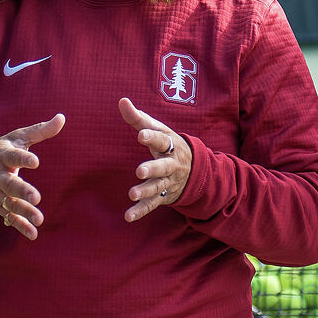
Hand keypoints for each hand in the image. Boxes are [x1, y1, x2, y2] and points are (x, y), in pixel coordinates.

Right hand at [0, 114, 64, 240]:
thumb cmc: (3, 150)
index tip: (35, 162)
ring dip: (24, 211)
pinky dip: (20, 226)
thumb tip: (62, 117)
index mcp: (4, 156)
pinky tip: (33, 234)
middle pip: (9, 184)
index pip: (14, 157)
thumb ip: (40, 130)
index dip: (23, 159)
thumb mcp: (18, 137)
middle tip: (36, 197)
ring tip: (39, 219)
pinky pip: (10, 217)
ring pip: (10, 203)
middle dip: (21, 191)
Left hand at [121, 98, 190, 222]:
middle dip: (152, 169)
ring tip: (132, 194)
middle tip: (140, 171)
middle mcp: (171, 165)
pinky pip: (152, 205)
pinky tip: (128, 216)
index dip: (152, 137)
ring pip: (157, 188)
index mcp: (170, 145)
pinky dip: (141, 211)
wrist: (195, 169)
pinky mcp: (163, 197)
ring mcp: (168, 182)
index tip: (141, 134)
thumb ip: (138, 118)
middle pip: (163, 167)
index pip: (162, 140)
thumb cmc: (169, 144)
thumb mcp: (159, 129)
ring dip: (145, 191)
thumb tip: (122, 100)